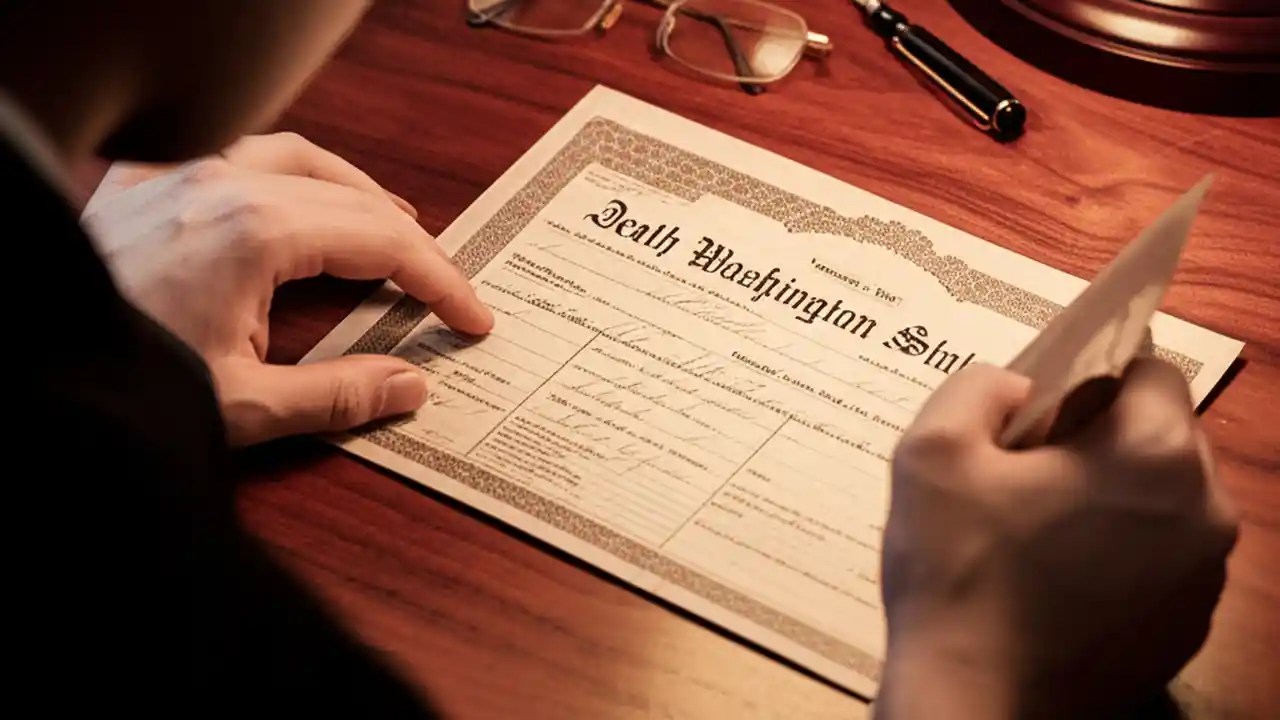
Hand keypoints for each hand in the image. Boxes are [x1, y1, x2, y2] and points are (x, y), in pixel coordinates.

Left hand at [82, 132, 492, 446]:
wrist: (36, 368)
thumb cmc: (122, 383)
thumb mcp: (241, 407)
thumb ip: (338, 396)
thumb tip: (410, 386)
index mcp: (256, 232)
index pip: (383, 241)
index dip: (440, 281)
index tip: (472, 316)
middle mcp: (224, 186)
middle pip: (354, 198)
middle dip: (412, 244)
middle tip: (446, 289)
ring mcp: (183, 177)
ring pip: (301, 160)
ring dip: (358, 194)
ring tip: (393, 228)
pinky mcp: (149, 186)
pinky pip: (241, 156)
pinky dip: (291, 176)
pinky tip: (297, 204)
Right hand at [875, 360, 1237, 718]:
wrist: (974, 706)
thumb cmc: (956, 572)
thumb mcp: (933, 449)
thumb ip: (979, 386)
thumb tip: (1019, 387)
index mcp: (1155, 454)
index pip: (1149, 369)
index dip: (1086, 378)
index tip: (1033, 418)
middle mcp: (1205, 512)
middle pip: (1161, 435)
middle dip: (1099, 438)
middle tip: (1022, 475)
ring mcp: (1204, 580)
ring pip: (1162, 500)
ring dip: (1110, 497)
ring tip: (1032, 533)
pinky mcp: (1186, 630)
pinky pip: (1158, 560)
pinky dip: (1117, 555)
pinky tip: (1052, 582)